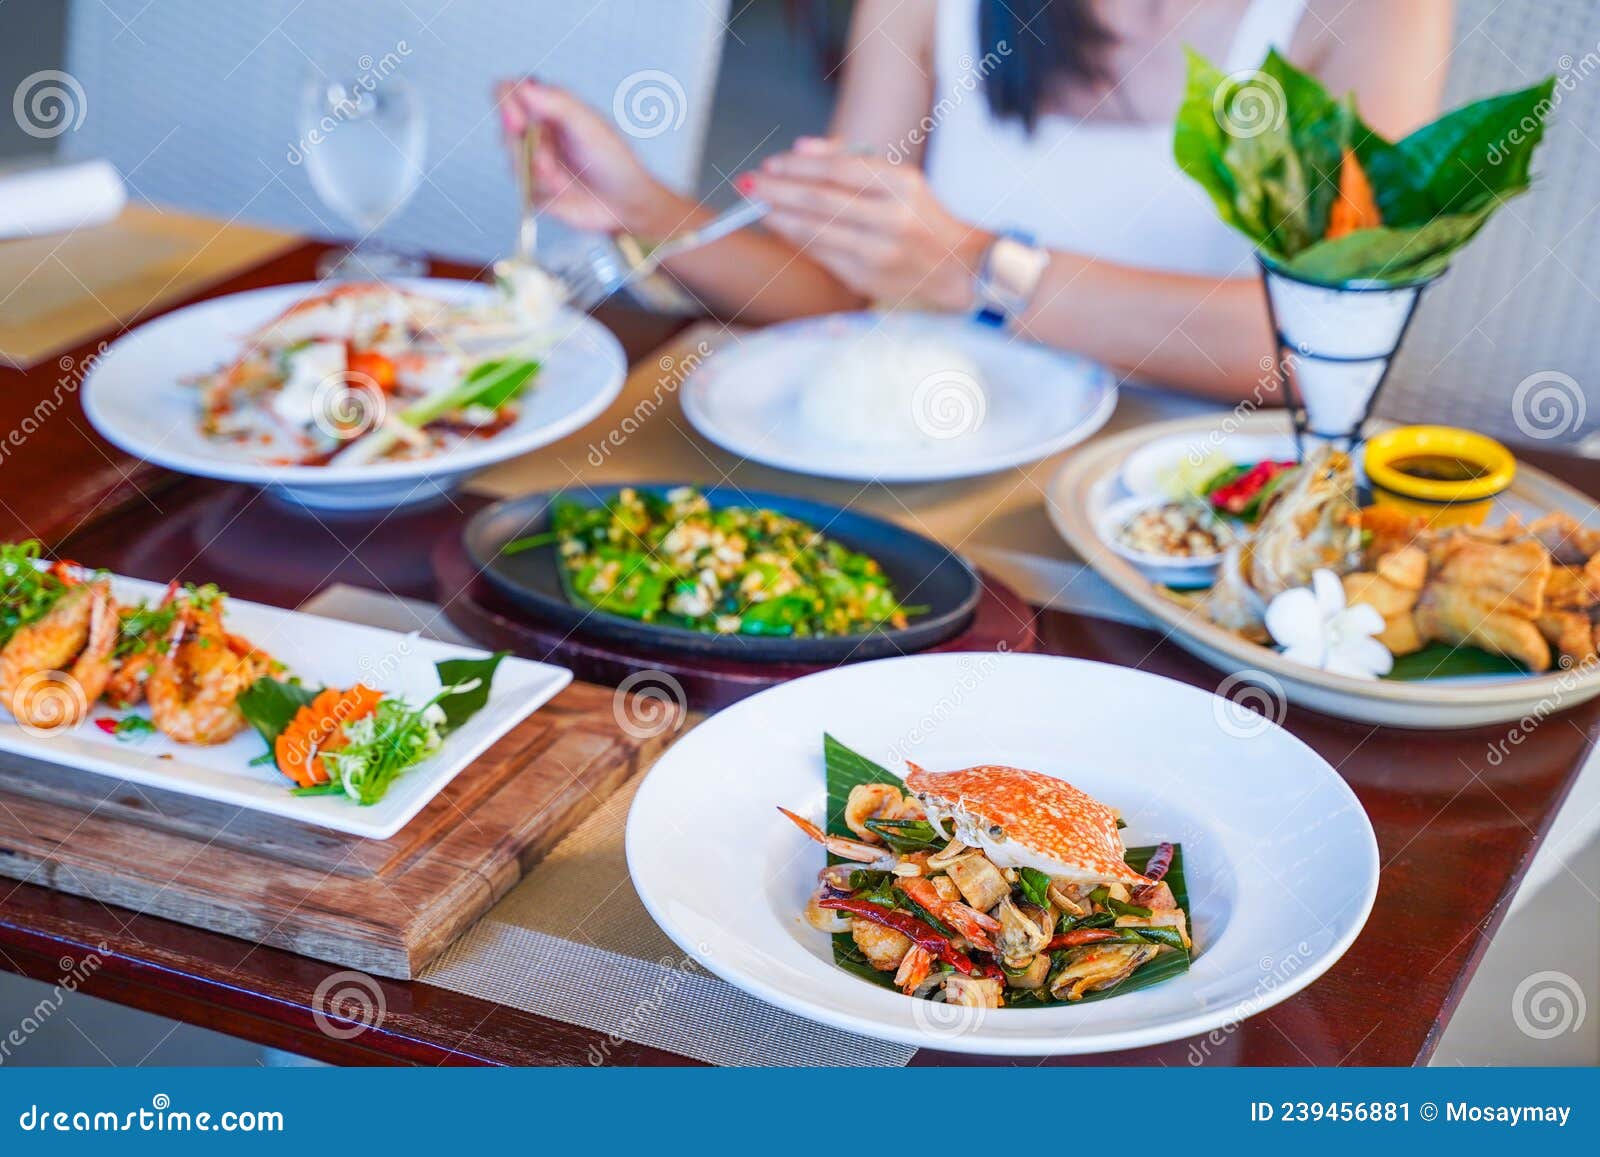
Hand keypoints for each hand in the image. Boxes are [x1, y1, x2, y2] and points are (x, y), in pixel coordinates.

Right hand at [496, 79, 684, 235]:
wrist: (624, 202)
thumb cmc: (612, 158)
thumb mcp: (588, 125)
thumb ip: (557, 103)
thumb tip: (523, 88)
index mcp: (545, 107)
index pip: (507, 91)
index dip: (505, 103)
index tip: (517, 123)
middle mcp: (533, 131)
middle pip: (505, 131)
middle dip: (530, 149)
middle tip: (548, 162)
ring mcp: (531, 161)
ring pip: (513, 162)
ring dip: (539, 173)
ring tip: (563, 180)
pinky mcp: (534, 189)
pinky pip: (524, 189)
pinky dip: (543, 192)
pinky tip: (564, 192)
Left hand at [744, 139, 991, 310]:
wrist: (960, 271)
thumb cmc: (924, 219)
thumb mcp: (901, 181)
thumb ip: (853, 162)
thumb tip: (801, 147)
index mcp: (903, 186)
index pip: (840, 168)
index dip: (799, 165)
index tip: (771, 163)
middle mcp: (892, 219)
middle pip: (820, 200)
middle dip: (777, 190)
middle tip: (748, 183)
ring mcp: (879, 253)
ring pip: (815, 231)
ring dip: (778, 217)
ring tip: (755, 205)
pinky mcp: (867, 279)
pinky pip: (821, 255)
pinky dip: (796, 240)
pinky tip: (780, 228)